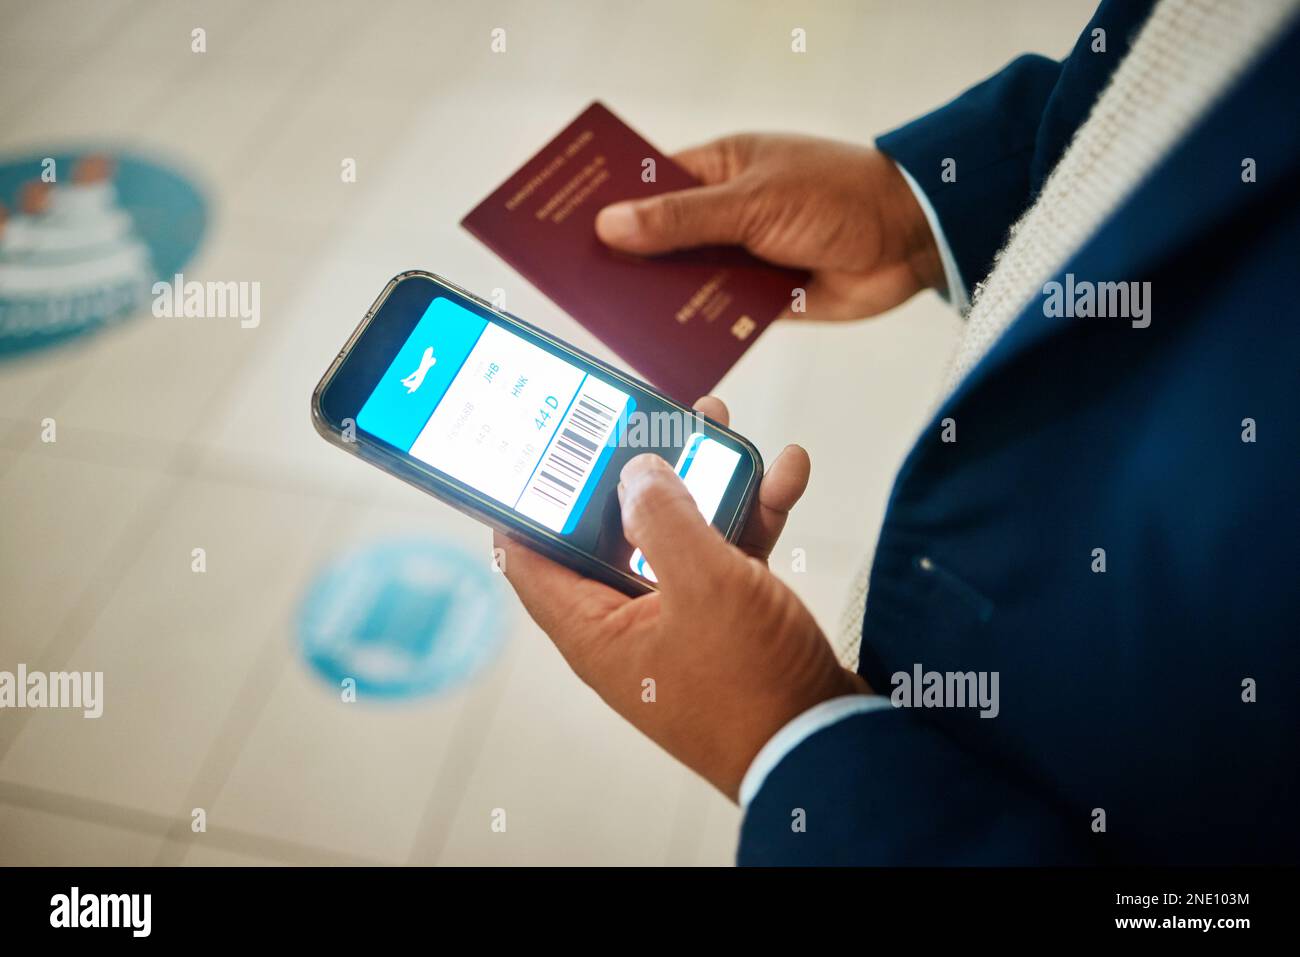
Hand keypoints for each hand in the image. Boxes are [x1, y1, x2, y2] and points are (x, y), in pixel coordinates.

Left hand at [495, 397, 871, 800]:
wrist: (828, 747)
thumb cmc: (752, 687)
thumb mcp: (703, 586)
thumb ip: (663, 518)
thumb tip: (634, 472)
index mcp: (595, 627)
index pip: (529, 556)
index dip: (520, 500)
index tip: (526, 446)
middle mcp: (629, 623)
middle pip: (611, 529)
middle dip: (630, 467)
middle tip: (640, 415)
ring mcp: (681, 619)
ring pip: (678, 531)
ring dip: (701, 477)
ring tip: (715, 421)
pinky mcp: (728, 619)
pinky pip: (729, 553)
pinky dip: (752, 513)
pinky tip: (783, 472)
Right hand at [594, 134, 943, 320]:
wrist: (910, 240)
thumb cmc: (838, 194)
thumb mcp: (752, 202)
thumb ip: (683, 219)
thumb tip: (612, 225)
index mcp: (718, 172)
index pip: (648, 185)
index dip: (608, 202)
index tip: (565, 223)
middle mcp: (725, 216)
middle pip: (660, 240)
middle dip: (626, 260)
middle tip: (577, 281)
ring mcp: (742, 259)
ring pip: (685, 283)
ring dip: (658, 299)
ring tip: (609, 318)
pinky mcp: (762, 302)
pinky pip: (716, 317)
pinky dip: (695, 329)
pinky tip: (662, 344)